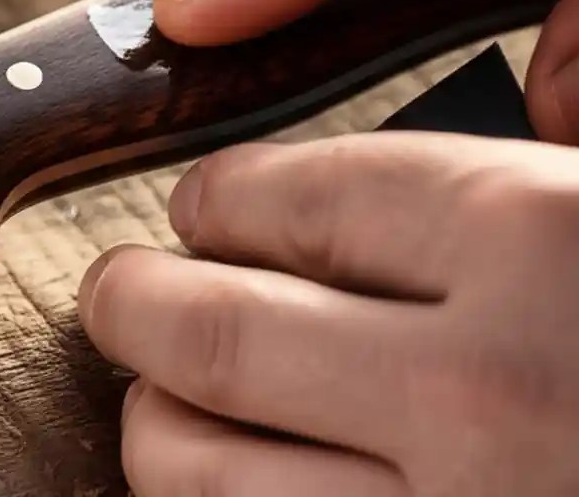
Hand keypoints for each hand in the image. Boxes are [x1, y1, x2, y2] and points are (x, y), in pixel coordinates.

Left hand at [79, 133, 578, 494]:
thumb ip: (505, 196)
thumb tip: (375, 187)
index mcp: (539, 239)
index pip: (302, 195)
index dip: (220, 199)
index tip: (201, 207)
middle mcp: (484, 385)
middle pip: (217, 334)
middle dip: (134, 305)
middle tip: (118, 295)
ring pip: (209, 474)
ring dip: (158, 428)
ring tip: (162, 401)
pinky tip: (238, 480)